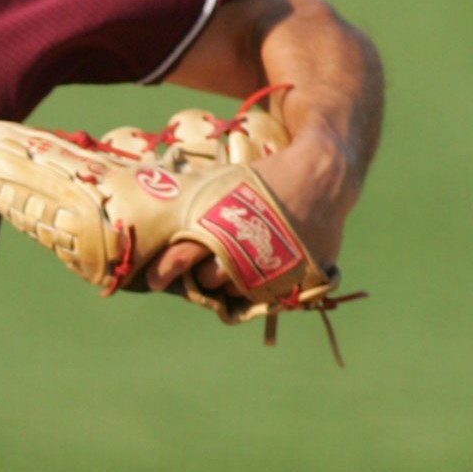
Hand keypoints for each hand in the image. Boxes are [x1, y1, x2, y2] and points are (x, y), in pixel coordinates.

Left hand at [146, 121, 356, 291]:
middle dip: (201, 276)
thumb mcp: (225, 183)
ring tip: (233, 267)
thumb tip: (156, 206)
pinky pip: (272, 296)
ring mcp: (280, 266)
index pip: (186, 255)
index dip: (165, 269)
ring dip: (231, 284)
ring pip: (241, 291)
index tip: (152, 279)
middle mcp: (254, 249)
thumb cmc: (266, 176)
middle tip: (202, 268)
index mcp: (228, 222)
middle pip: (211, 279)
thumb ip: (196, 205)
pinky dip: (260, 288)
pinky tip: (257, 275)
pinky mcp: (303, 277)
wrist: (321, 175)